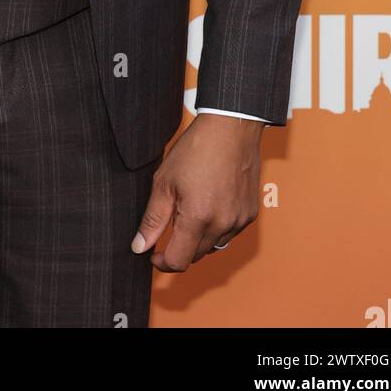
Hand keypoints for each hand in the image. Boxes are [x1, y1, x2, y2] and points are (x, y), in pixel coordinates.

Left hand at [131, 114, 263, 270]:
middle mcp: (222, 224)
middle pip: (196, 255)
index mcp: (198, 218)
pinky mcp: (250, 214)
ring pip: (214, 246)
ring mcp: (239, 220)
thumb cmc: (196, 149)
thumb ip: (152, 219)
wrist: (231, 128)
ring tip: (189, 208)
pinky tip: (209, 203)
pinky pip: (229, 233)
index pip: (178, 261)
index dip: (162, 262)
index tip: (153, 253)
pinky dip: (216, 227)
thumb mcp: (164, 181)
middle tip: (169, 221)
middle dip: (179, 247)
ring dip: (198, 238)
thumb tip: (140, 246)